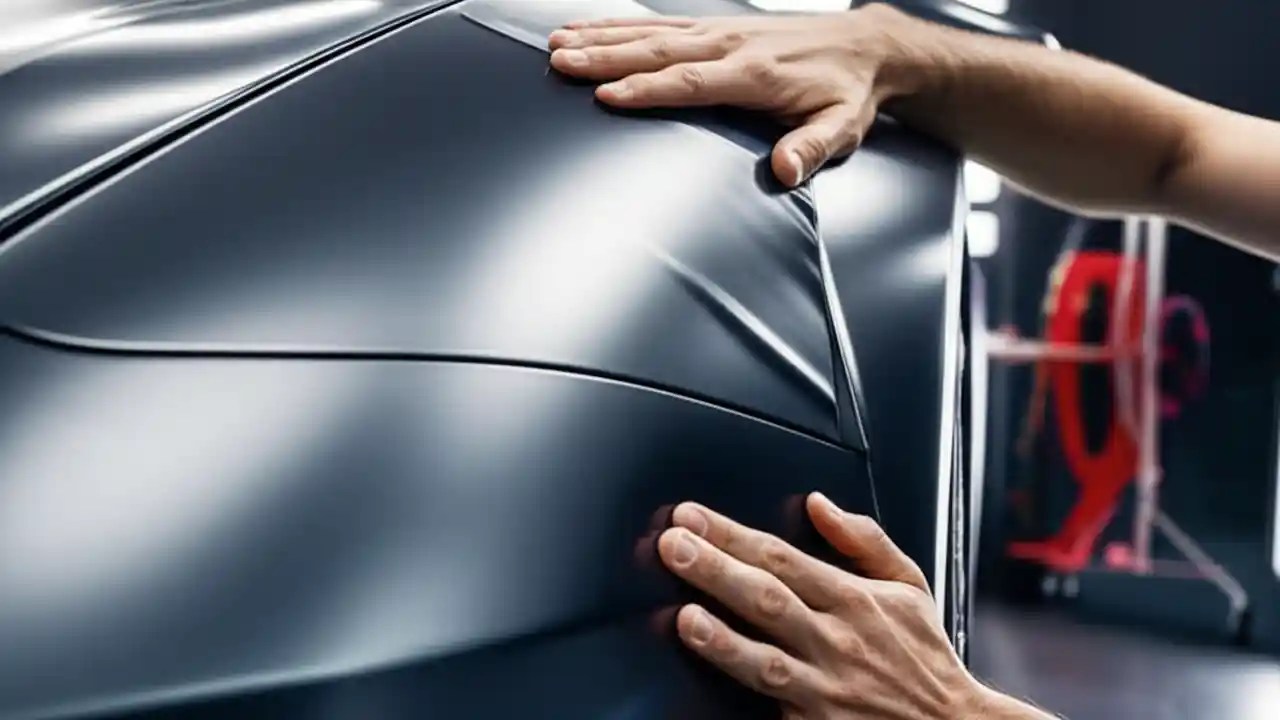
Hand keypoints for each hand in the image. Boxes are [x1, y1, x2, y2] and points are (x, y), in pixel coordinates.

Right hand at [548, 4, 918, 185]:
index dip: (648, 89)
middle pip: (658, 51)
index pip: (691, 83)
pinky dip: (621, 24)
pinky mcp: (716, 26)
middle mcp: (730, 45)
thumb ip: (812, 148)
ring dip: (602, 37)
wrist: (867, 45)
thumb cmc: (848, 92)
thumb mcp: (842, 128)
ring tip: (558, 43)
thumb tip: (785, 170)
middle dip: (606, 56)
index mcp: (755, 74)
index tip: (606, 94)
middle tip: (561, 62)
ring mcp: (720, 31)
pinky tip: (589, 28)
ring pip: (651, 33)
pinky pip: (660, 23)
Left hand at [655, 493, 983, 718]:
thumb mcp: (910, 585)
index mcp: (854, 599)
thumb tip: (818, 503)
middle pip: (767, 599)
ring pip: (764, 660)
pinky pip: (767, 703)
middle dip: (715, 569)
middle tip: (673, 546)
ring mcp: (823, 688)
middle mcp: (836, 641)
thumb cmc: (923, 657)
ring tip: (685, 617)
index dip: (732, 535)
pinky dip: (738, 688)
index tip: (691, 516)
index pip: (781, 558)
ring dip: (722, 639)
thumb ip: (864, 539)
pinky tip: (704, 676)